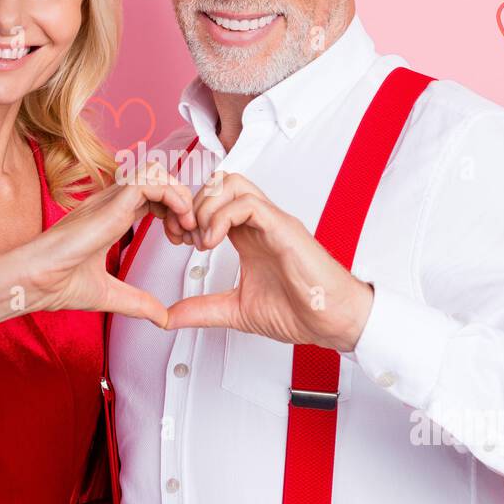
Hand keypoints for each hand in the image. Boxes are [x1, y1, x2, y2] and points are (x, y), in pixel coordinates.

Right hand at [5, 160, 196, 325]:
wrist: (34, 283)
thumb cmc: (56, 284)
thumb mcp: (110, 295)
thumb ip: (138, 303)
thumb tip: (162, 317)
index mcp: (110, 216)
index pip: (152, 194)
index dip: (174, 210)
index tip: (181, 239)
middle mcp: (110, 203)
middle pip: (157, 177)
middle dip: (182, 200)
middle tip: (190, 232)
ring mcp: (109, 200)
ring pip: (155, 170)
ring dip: (179, 194)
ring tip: (185, 224)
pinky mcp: (109, 204)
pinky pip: (149, 180)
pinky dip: (172, 195)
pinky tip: (179, 220)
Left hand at [162, 172, 373, 351]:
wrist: (334, 321)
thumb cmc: (300, 310)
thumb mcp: (236, 310)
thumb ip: (202, 309)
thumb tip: (170, 316)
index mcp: (249, 235)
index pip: (212, 201)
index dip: (187, 214)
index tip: (176, 241)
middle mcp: (260, 222)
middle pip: (219, 182)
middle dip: (192, 205)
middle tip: (184, 237)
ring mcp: (272, 221)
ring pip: (231, 182)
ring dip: (206, 207)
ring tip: (200, 239)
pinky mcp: (283, 228)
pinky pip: (247, 203)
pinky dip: (221, 217)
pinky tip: (213, 242)